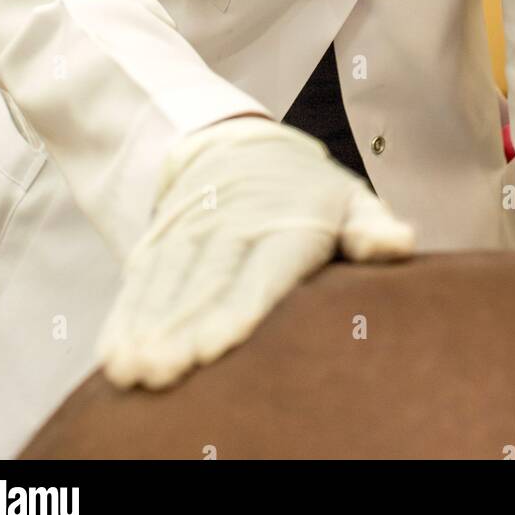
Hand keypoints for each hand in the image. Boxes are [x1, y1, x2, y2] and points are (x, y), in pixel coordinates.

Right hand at [96, 114, 415, 388]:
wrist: (236, 142)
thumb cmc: (307, 192)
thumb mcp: (348, 198)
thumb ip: (371, 229)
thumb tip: (401, 244)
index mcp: (287, 223)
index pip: (260, 272)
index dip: (237, 310)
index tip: (217, 348)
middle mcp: (233, 225)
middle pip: (205, 284)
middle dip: (181, 330)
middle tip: (162, 372)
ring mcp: (190, 232)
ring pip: (166, 284)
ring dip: (145, 329)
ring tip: (131, 372)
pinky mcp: (159, 240)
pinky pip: (140, 280)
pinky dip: (124, 318)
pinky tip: (113, 356)